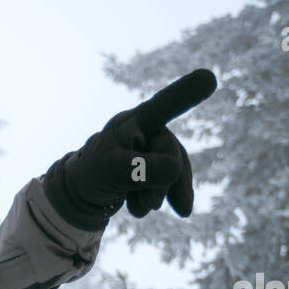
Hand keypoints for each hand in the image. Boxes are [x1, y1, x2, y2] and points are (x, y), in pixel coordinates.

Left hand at [44, 69, 216, 229]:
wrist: (80, 194)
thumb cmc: (92, 175)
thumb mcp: (112, 172)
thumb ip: (142, 168)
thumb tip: (175, 168)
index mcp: (134, 122)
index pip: (163, 106)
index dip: (185, 94)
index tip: (208, 79)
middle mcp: (147, 130)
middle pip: (173, 155)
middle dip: (160, 185)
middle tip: (141, 204)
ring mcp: (152, 147)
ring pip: (175, 173)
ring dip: (157, 197)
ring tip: (137, 209)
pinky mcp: (154, 166)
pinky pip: (170, 184)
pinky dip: (155, 201)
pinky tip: (137, 208)